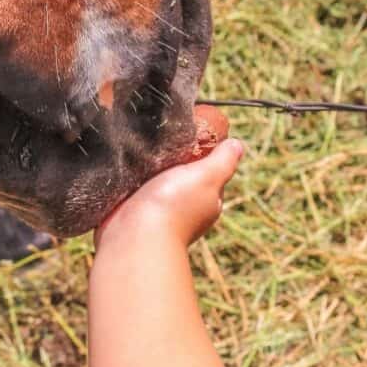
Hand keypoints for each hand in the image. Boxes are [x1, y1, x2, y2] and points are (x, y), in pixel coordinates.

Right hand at [96, 137, 243, 250]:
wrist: (134, 235)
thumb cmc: (174, 205)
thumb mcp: (206, 176)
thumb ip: (223, 161)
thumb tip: (237, 144)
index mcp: (207, 199)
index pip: (209, 169)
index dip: (202, 150)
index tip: (189, 131)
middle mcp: (186, 207)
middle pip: (183, 173)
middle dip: (174, 157)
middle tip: (162, 138)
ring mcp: (159, 210)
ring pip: (158, 180)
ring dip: (151, 167)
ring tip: (143, 150)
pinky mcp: (135, 210)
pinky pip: (137, 188)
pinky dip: (134, 178)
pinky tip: (129, 167)